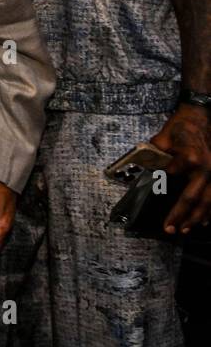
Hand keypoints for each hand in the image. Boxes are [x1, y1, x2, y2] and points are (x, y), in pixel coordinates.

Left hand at [150, 103, 210, 234]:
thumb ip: (153, 155)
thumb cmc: (181, 126)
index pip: (170, 178)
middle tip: (169, 229)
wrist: (201, 116)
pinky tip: (205, 221)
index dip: (159, 187)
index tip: (150, 199)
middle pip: (192, 198)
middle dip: (180, 216)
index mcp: (190, 158)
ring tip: (185, 230)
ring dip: (196, 218)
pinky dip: (210, 211)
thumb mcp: (162, 137)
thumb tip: (143, 169)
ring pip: (208, 202)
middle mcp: (206, 169)